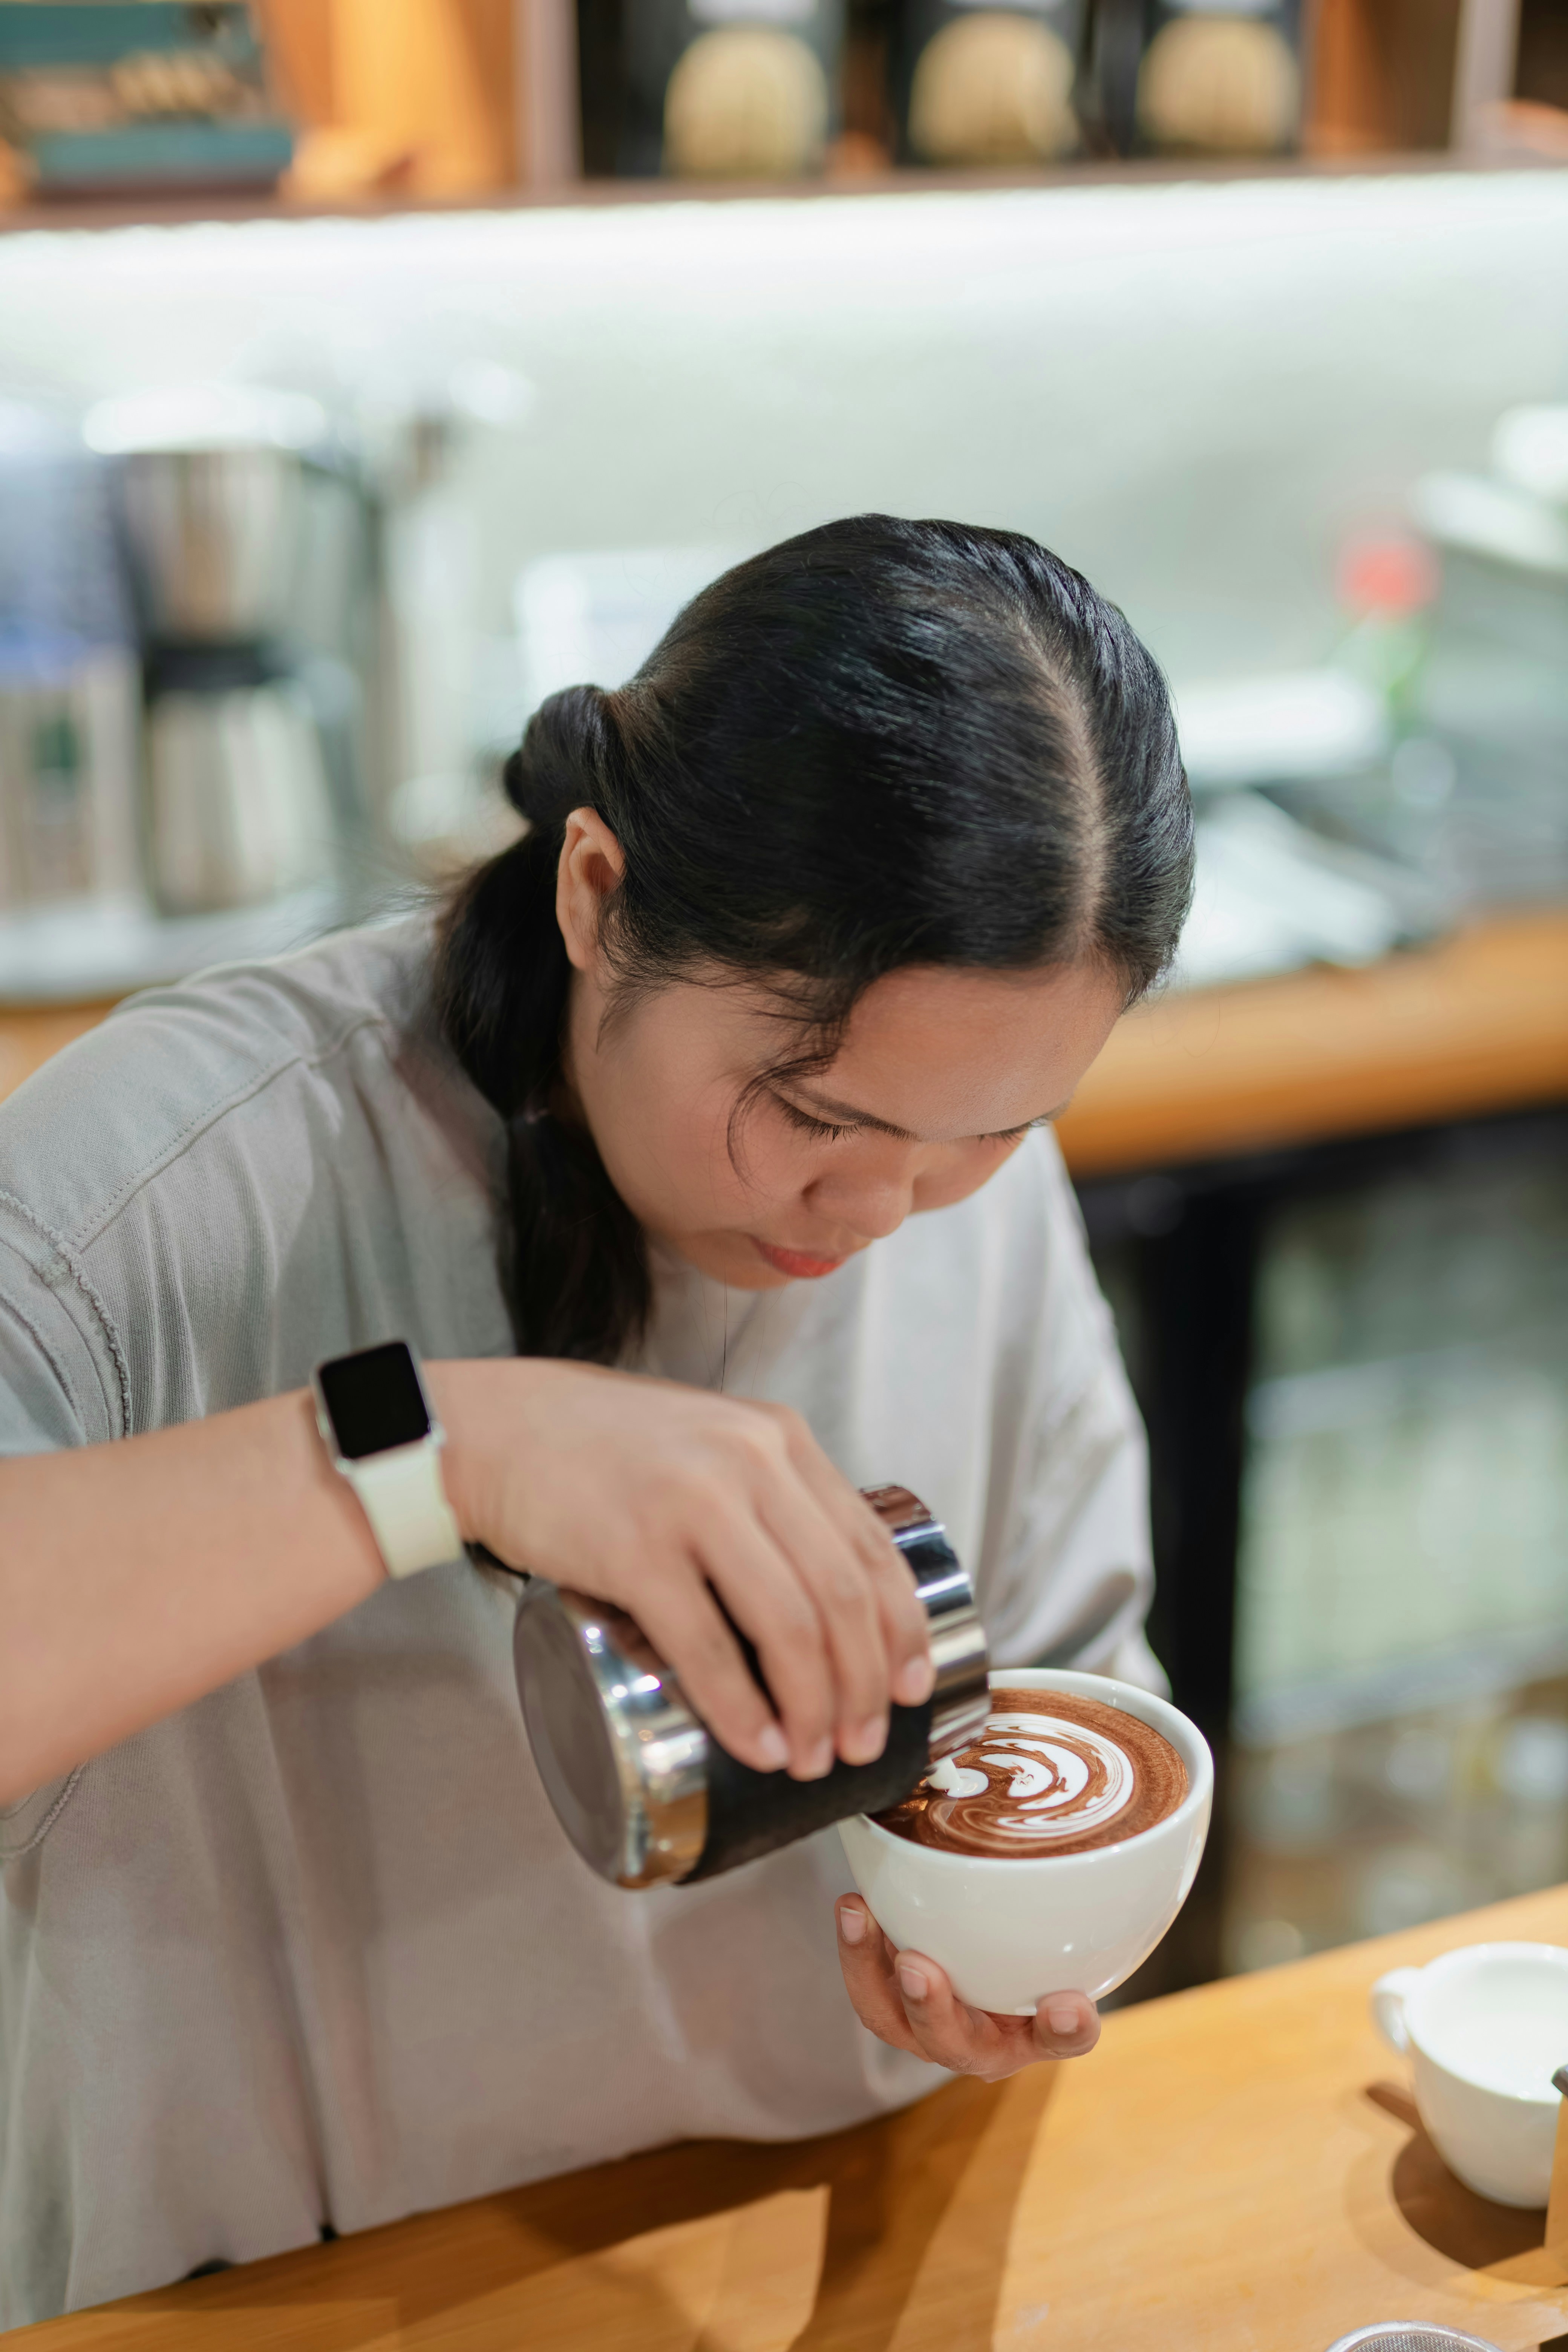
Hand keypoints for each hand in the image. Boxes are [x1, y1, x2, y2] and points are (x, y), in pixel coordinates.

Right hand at [430, 1358, 933, 1782]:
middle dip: (864, 1686)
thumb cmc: (602, 1449)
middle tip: (860, 1743)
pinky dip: (741, 1706)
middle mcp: (750, 1463)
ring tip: (810, 1756)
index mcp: (779, 1440)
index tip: (911, 1688)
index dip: (902, 1630)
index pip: (871, 1547)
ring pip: (790, 1624)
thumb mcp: (710, 1444)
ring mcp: (693, 1503)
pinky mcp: (634, 1549)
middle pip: (840, 1595)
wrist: (497, 1430)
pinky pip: (707, 1644)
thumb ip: (765, 1495)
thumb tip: (819, 1597)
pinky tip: (758, 1744)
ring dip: (812, 1707)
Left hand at [835, 1896, 1099, 2079]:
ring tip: (857, 1912)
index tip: (1064, 2005)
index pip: (1045, 2044)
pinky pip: (865, 1975)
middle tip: (917, 1965)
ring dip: (864, 1965)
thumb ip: (1074, 2001)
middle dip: (928, 2008)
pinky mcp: (886, 1985)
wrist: (984, 1953)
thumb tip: (1072, 2006)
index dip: (1057, 2032)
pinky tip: (855, 1903)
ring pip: (884, 2012)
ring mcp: (917, 2018)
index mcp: (1021, 2041)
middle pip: (943, 2041)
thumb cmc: (1027, 1971)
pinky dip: (856, 1941)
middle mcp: (963, 2041)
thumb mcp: (1065, 1978)